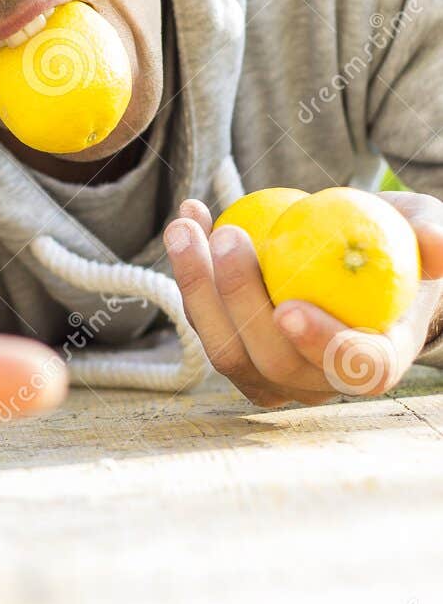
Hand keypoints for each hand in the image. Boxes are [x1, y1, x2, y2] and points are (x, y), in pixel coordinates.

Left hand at [163, 190, 442, 408]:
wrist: (354, 259)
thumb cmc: (398, 247)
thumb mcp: (425, 231)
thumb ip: (433, 236)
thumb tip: (437, 248)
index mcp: (377, 361)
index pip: (354, 369)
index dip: (322, 347)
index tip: (290, 308)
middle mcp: (320, 383)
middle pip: (272, 361)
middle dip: (241, 300)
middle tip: (229, 237)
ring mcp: (272, 376)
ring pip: (225, 351)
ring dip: (196, 287)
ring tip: (186, 227)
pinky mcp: (235, 354)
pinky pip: (205, 322)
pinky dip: (189, 273)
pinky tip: (190, 220)